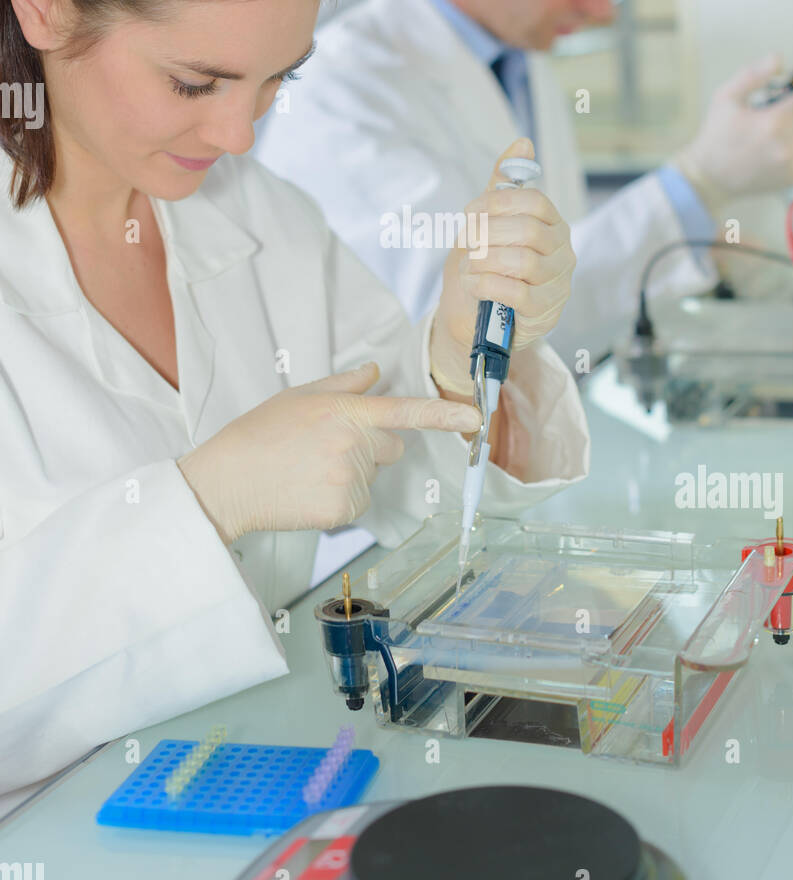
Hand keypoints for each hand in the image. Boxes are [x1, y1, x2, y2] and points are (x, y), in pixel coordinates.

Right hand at [177, 362, 480, 543]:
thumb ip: (344, 384)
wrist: (228, 480)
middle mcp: (355, 444)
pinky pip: (358, 503)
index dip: (445, 415)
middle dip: (372, 448)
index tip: (476, 418)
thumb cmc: (258, 433)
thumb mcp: (299, 395)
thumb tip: (374, 370)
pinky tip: (308, 491)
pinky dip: (340, 500)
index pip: (406, 411)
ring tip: (308, 469)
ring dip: (352, 474)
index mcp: (347, 412)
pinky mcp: (343, 509)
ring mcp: (350, 479)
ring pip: (373, 477)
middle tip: (327, 447)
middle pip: (392, 448)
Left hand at [430, 139, 576, 394]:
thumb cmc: (485, 266)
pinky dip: (485, 285)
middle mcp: (562, 253)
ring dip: (483, 261)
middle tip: (466, 241)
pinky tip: (474, 284)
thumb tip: (522, 142)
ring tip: (469, 266)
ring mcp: (557, 284)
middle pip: (527, 231)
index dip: (498, 203)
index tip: (471, 212)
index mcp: (553, 225)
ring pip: (521, 261)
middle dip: (487, 233)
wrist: (473, 317)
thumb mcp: (489, 222)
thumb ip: (503, 186)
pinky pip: (515, 292)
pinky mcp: (544, 313)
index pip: (535, 202)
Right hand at [675, 55, 792, 207]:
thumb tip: (779, 59)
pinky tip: (775, 147)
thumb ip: (753, 75)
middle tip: (777, 110)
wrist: (711, 178)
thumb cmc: (716, 135)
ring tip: (773, 131)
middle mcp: (789, 145)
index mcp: (773, 123)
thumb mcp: (726, 97)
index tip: (788, 91)